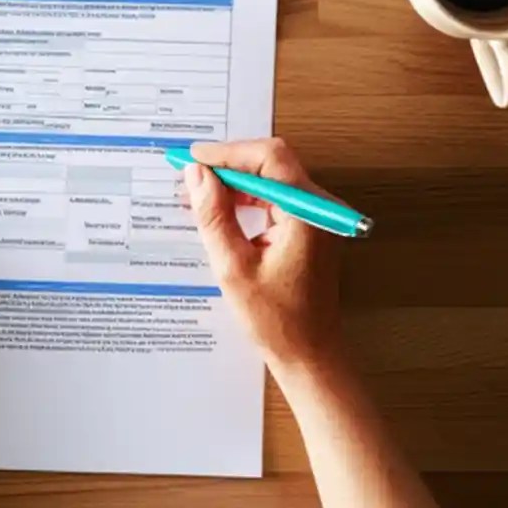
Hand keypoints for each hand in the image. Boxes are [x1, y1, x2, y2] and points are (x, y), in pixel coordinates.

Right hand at [182, 139, 343, 372]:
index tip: (192, 159)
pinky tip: (221, 210)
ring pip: (272, 179)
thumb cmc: (275, 319)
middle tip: (190, 175)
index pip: (268, 158)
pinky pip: (276, 199)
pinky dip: (248, 199)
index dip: (227, 153)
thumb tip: (196, 174)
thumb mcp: (233, 267)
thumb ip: (215, 216)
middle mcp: (317, 207)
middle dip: (229, 165)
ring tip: (198, 193)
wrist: (309, 353)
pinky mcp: (309, 228)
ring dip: (236, 182)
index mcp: (305, 212)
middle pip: (272, 163)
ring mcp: (316, 217)